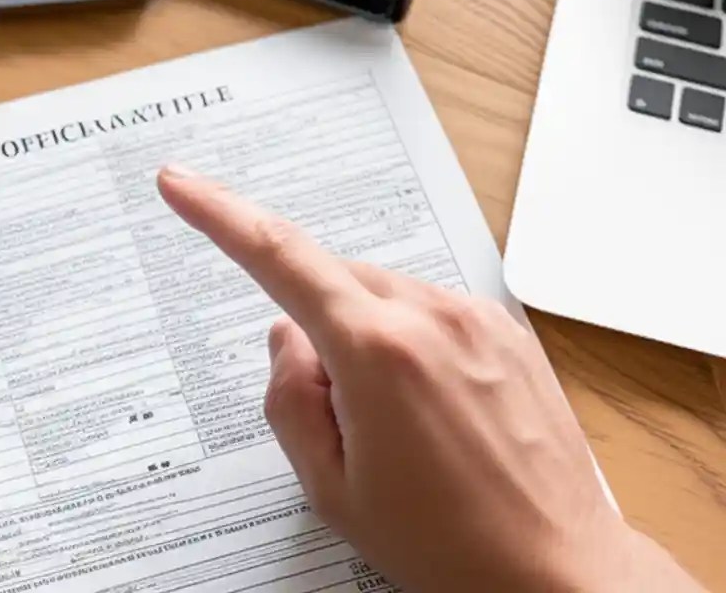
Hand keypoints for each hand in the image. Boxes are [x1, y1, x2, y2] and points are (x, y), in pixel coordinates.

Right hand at [157, 166, 705, 592]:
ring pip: (381, 298)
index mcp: (377, 353)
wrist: (558, 570)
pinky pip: (428, 312)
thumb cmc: (448, 544)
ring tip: (398, 430)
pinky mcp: (508, 330)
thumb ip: (288, 399)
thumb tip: (286, 336)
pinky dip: (408, 345)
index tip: (180, 184)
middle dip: (314, 330)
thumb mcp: (331, 487)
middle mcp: (432, 316)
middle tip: (337, 418)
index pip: (279, 257)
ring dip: (365, 342)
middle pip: (332, 283)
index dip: (219, 214)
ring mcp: (477, 319)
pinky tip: (432, 415)